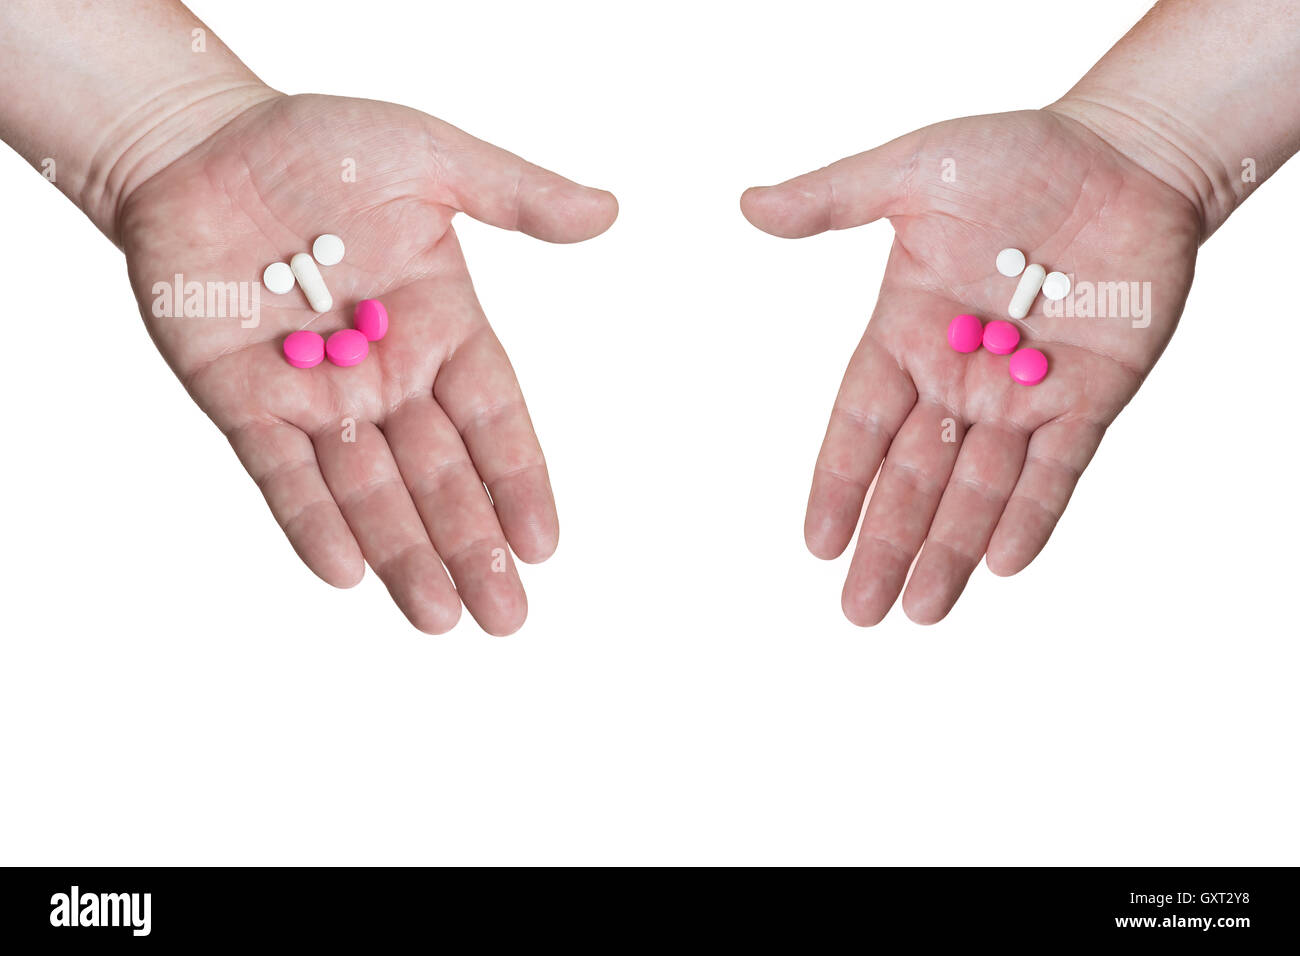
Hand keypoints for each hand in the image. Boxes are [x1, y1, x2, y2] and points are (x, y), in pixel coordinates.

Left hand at [120, 92, 616, 633]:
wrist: (197, 140)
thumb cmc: (319, 144)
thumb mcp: (430, 157)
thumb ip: (515, 195)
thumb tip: (608, 213)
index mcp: (441, 327)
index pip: (494, 418)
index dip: (517, 480)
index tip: (544, 544)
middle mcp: (386, 376)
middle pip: (439, 474)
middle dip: (470, 545)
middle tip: (505, 617)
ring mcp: (315, 395)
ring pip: (367, 489)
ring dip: (402, 554)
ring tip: (437, 618)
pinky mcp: (242, 400)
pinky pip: (281, 471)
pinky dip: (310, 518)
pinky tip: (345, 571)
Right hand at [741, 108, 1199, 624]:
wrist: (1125, 153)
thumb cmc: (1015, 155)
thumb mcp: (913, 170)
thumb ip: (834, 200)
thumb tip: (749, 207)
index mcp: (906, 333)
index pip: (859, 423)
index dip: (837, 482)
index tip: (815, 543)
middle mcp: (958, 376)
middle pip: (914, 476)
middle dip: (887, 543)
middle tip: (859, 610)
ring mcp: (1024, 391)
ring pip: (980, 486)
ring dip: (950, 549)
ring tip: (921, 612)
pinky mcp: (1091, 394)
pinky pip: (1057, 466)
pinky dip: (1031, 513)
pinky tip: (1000, 563)